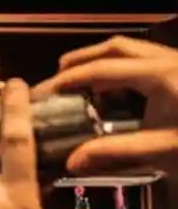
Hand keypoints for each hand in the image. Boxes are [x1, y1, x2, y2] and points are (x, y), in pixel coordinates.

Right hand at [33, 36, 177, 174]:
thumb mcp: (165, 151)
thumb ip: (116, 154)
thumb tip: (73, 161)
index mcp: (160, 75)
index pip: (100, 69)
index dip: (67, 80)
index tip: (43, 93)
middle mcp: (171, 63)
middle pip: (118, 47)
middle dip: (84, 59)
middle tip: (60, 77)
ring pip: (137, 53)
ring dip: (107, 64)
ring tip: (87, 86)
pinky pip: (152, 66)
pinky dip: (128, 75)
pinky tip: (124, 99)